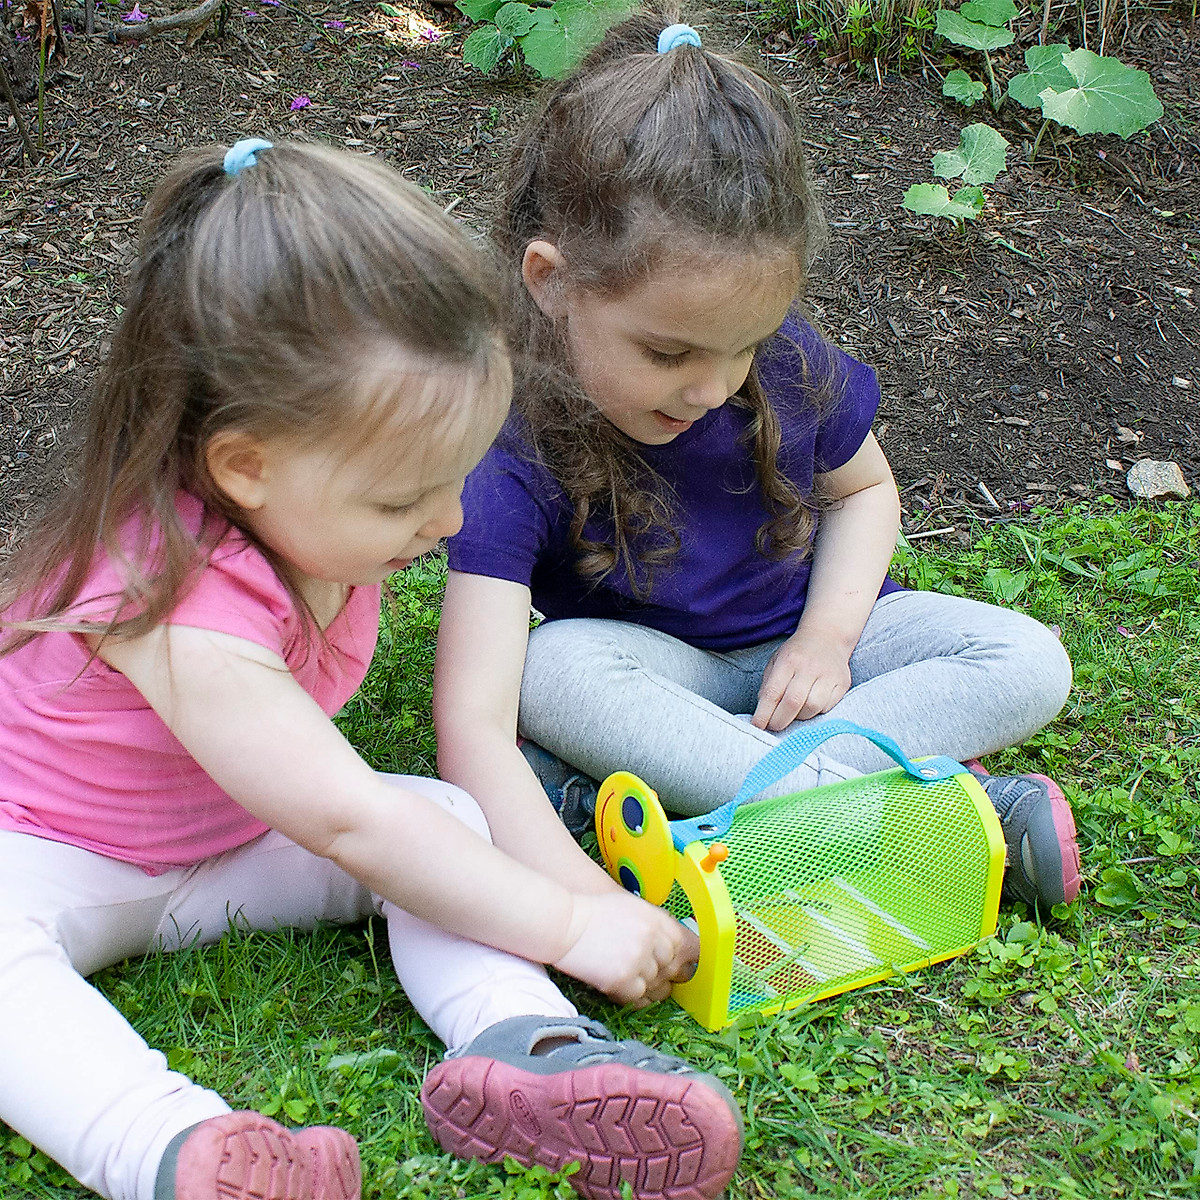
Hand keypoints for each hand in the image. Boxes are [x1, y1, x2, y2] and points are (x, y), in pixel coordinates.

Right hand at [553, 891, 699, 1006]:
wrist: (564, 924)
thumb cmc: (598, 914)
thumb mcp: (635, 910)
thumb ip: (660, 928)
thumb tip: (681, 949)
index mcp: (660, 921)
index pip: (693, 948)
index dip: (691, 959)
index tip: (689, 965)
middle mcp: (654, 942)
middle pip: (677, 971)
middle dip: (669, 974)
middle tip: (655, 972)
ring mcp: (640, 963)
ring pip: (660, 988)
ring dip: (650, 987)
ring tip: (632, 975)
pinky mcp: (623, 982)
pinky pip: (640, 999)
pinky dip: (633, 996)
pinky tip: (621, 985)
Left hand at [751, 630, 851, 731]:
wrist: (829, 637)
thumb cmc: (798, 653)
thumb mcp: (776, 661)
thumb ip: (768, 685)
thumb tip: (762, 712)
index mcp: (788, 660)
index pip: (773, 692)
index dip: (764, 713)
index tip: (757, 726)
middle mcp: (809, 667)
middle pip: (793, 702)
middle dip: (779, 721)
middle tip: (773, 726)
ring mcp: (828, 675)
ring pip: (812, 707)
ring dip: (799, 717)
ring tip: (793, 713)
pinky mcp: (843, 683)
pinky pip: (828, 707)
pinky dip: (816, 712)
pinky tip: (810, 706)